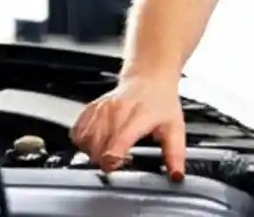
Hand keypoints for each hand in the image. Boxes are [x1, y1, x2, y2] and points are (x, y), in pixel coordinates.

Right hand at [69, 72, 186, 179]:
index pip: (116, 143)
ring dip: (92, 152)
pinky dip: (82, 142)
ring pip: (84, 140)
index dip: (113, 160)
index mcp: (138, 116)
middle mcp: (115, 111)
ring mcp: (101, 108)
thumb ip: (175, 154)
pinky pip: (77, 131)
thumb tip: (176, 175)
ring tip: (109, 149)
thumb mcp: (174, 128)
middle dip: (105, 159)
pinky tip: (97, 142)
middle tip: (120, 157)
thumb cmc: (161, 102)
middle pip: (96, 146)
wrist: (149, 77)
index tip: (119, 164)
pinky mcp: (91, 108)